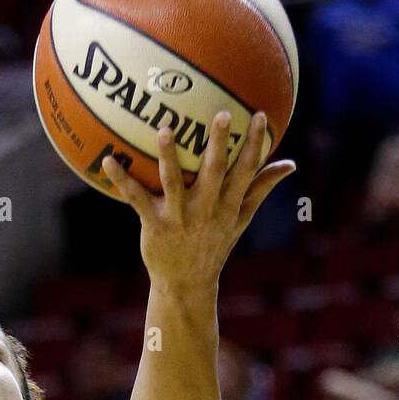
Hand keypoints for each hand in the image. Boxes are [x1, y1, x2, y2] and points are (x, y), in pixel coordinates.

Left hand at [101, 112, 294, 292]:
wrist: (186, 285)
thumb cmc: (214, 246)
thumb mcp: (240, 219)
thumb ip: (261, 188)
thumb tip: (290, 164)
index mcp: (228, 206)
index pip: (246, 171)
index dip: (254, 144)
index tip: (259, 116)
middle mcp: (206, 210)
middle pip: (215, 172)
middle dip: (219, 144)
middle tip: (222, 114)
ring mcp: (179, 217)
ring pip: (174, 182)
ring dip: (170, 157)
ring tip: (165, 130)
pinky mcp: (154, 224)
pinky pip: (136, 198)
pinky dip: (122, 180)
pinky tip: (108, 159)